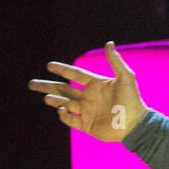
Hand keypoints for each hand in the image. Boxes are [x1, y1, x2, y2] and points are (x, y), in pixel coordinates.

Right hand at [27, 41, 146, 141]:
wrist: (136, 125)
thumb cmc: (133, 100)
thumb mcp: (126, 78)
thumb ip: (115, 61)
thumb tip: (109, 43)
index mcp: (96, 85)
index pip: (75, 74)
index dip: (62, 69)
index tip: (49, 65)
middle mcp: (89, 97)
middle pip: (64, 90)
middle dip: (48, 86)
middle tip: (31, 84)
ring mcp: (87, 112)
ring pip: (65, 104)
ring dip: (54, 100)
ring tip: (45, 97)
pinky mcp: (88, 126)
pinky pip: (71, 120)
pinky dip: (64, 115)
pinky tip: (61, 109)